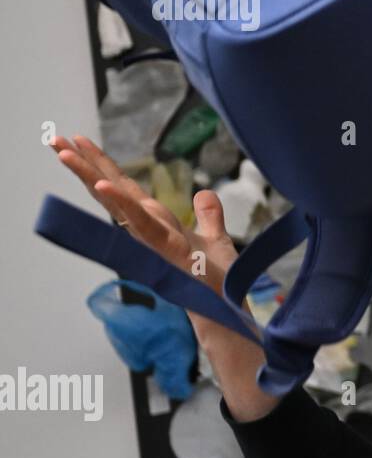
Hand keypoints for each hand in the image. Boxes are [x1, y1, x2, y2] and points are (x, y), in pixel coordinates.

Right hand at [50, 134, 273, 420]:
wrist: (229, 320)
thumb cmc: (221, 284)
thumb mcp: (218, 242)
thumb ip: (209, 218)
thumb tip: (204, 193)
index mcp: (159, 228)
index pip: (127, 191)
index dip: (103, 166)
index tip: (78, 141)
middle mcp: (151, 234)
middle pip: (115, 192)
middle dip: (85, 165)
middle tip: (55, 138)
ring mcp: (156, 244)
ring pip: (120, 205)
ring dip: (93, 177)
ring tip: (65, 151)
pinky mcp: (169, 254)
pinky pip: (143, 226)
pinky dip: (122, 206)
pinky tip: (105, 187)